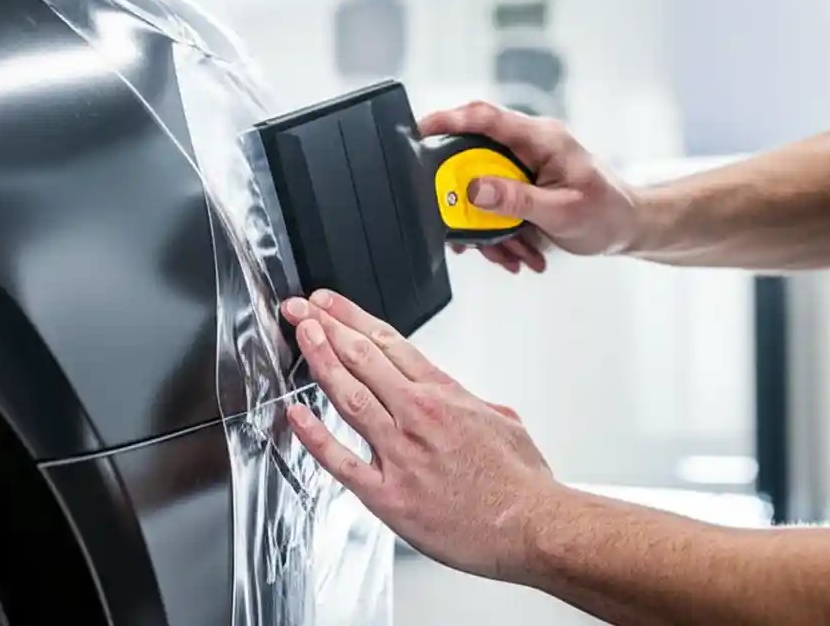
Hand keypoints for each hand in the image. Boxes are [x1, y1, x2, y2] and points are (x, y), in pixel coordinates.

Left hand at [281, 289, 565, 582]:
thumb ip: (471, 403)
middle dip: (326, 327)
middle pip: (363, 358)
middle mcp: (419, 415)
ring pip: (349, 396)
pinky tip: (295, 415)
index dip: (352, 318)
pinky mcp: (389, 494)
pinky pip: (341, 461)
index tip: (329, 305)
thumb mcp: (504, 421)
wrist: (534, 526)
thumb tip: (460, 398)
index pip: (389, 342)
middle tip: (300, 309)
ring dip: (320, 361)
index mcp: (444, 395)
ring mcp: (401, 453)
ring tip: (300, 337)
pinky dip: (315, 436)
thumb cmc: (522, 483)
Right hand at [419, 102, 639, 272]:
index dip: (448, 120)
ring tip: (512, 254)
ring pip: (481, 191)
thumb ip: (516, 200)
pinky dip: (499, 234)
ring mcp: (522, 166)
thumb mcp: (562, 211)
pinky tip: (517, 253)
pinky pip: (493, 206)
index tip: (418, 132)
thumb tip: (475, 189)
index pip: (485, 118)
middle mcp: (527, 146)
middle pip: (472, 160)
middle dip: (468, 204)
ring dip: (488, 229)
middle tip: (465, 234)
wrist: (628, 228)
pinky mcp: (519, 186)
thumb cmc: (607, 213)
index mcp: (540, 138)